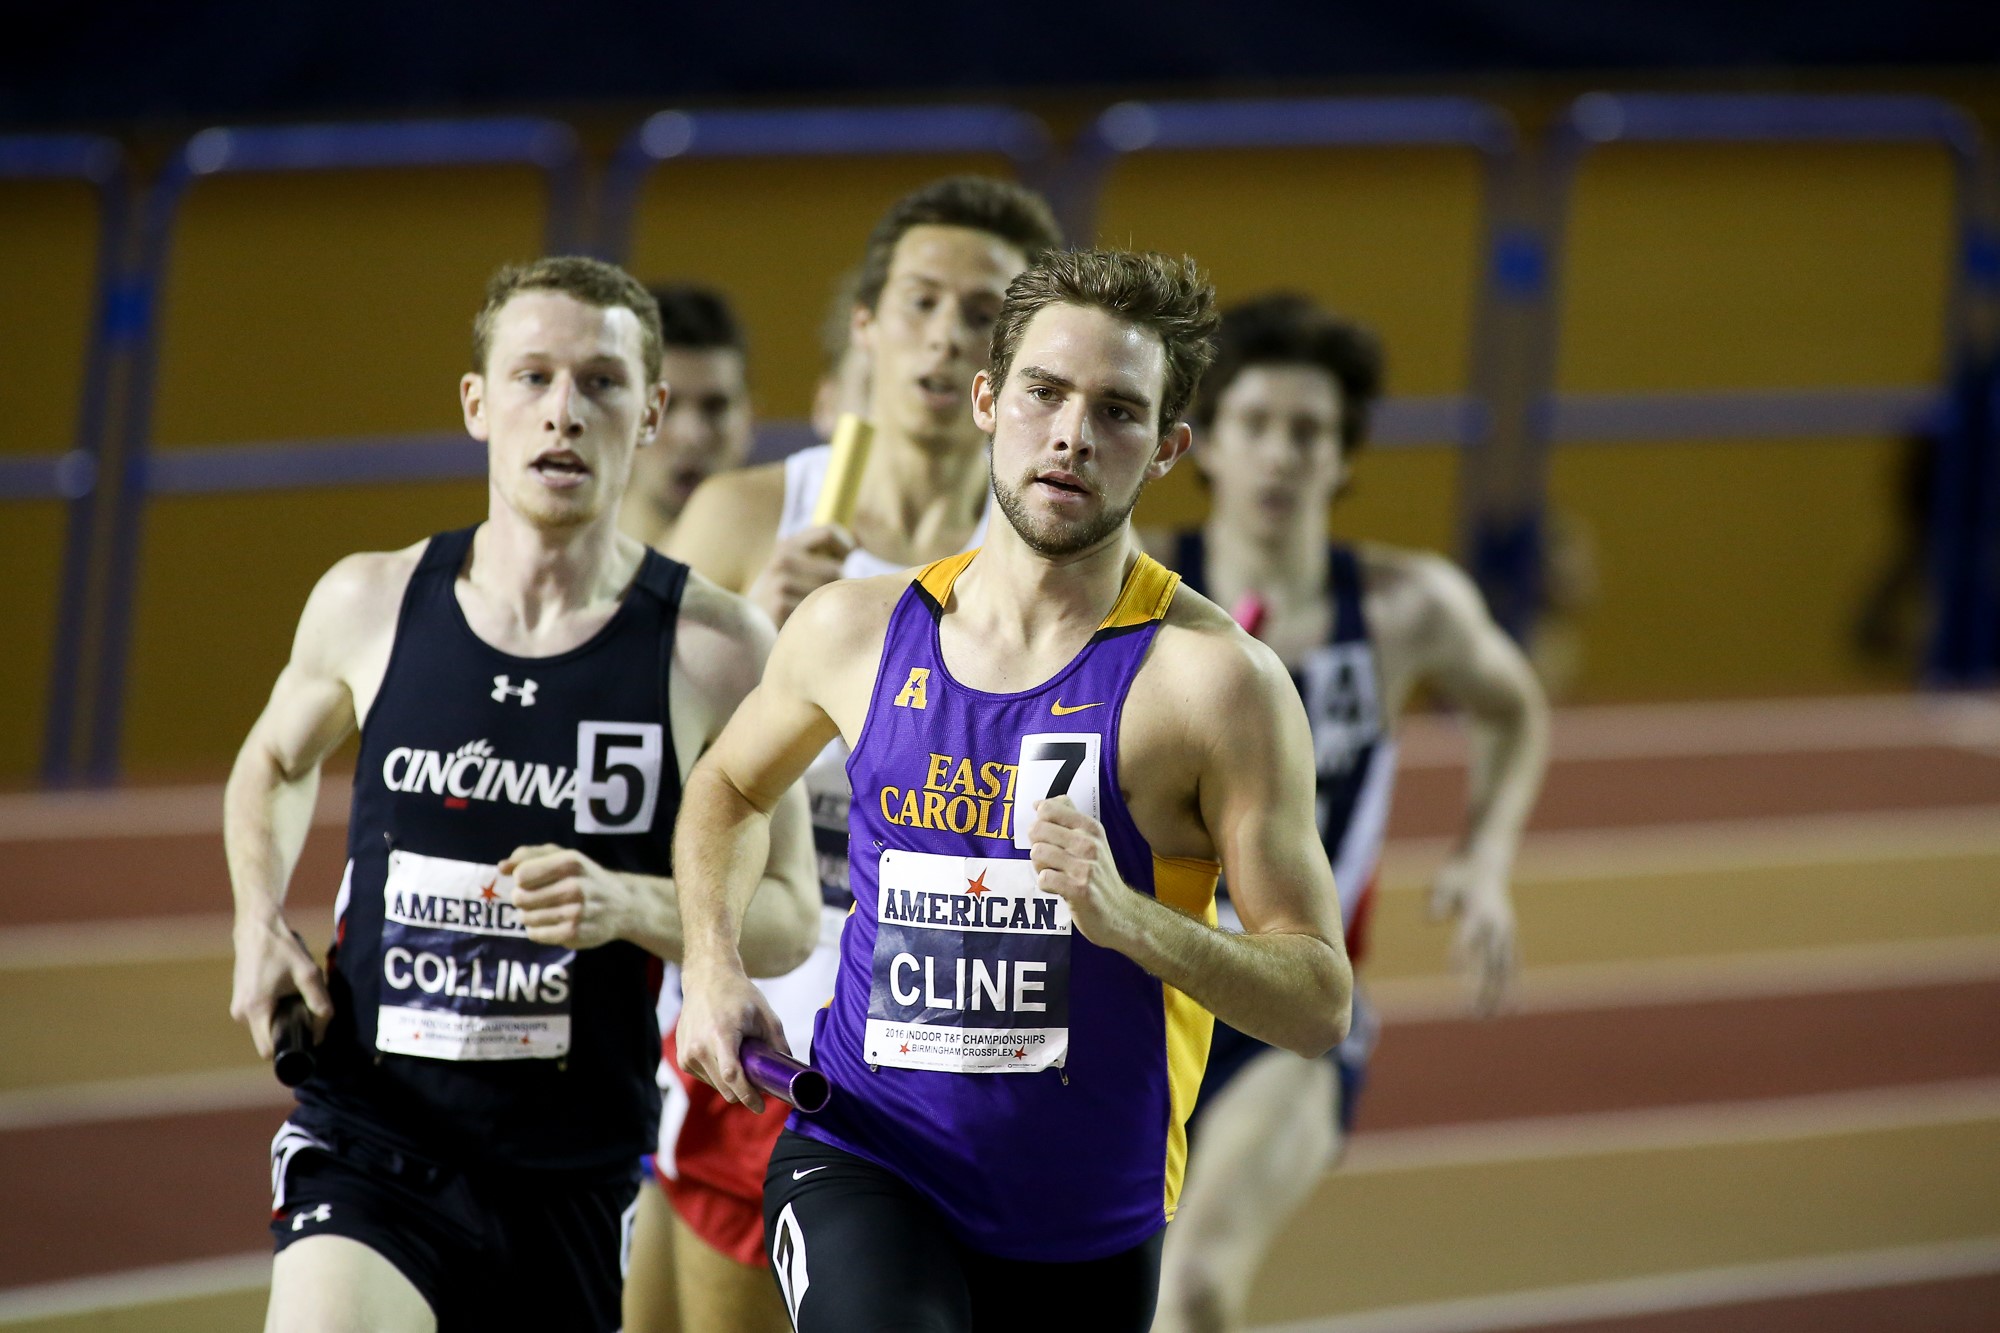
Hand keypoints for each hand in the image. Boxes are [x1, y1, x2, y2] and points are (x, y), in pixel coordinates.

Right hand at [230, 917, 332, 1058]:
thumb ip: (319, 1002)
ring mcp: (238, 1006)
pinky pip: (260, 1016)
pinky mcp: (240, 999)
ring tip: (296, 999)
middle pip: (268, 1039)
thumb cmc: (282, 948)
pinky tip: (286, 994)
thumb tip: (324, 1027)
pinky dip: (274, 1012)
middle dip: (289, 1033)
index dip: (289, 1050)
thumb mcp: (308, 974)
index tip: (307, 1040)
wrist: (258, 926)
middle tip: (308, 1015)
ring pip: (265, 1027)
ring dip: (282, 1020)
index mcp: (255, 1010)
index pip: (268, 1051)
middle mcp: (241, 1013)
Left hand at [502, 844, 635, 949]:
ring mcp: (575, 912)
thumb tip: (502, 868)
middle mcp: (575, 886)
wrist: (622, 904)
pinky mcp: (574, 934)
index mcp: (570, 862)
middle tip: (536, 897)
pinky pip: (535, 934)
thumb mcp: (563, 856)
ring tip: (544, 910)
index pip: (521, 875)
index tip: (533, 880)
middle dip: (522, 898)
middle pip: (520, 898)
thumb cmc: (584, 876)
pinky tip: (549, 923)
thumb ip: (528, 855)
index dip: (522, 879)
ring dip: (529, 915)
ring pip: (526, 917)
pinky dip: (536, 930)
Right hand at [676, 963, 789, 1113]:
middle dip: (744, 1091)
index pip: (732, 1076)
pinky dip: (719, 1076)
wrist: (706, 980)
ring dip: (731, 1083)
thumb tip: (791, 1071)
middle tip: (760, 1082)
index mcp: (720, 1034)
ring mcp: (687, 1054)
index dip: (748, 1096)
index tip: (761, 1106)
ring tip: (741, 1059)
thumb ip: (778, 1044)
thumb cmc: (738, 995)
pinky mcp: (682, 1059)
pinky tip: (725, 1056)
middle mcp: (699, 1047)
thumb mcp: (765, 1015)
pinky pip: (706, 1078)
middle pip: (725, 1088)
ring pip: (716, 1086)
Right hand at [747, 524, 854, 627]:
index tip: (850, 558)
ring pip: (829, 593)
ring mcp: (781, 583)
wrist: (749, 624)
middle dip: (840, 585)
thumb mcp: (793, 565)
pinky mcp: (780, 607)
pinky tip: (806, 622)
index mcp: (788, 545)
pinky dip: (818, 619)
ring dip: (830, 605)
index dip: (846, 544)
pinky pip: (818, 611)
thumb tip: (860, 540)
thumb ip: (820, 552)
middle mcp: (783, 560)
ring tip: (816, 611)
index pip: (828, 532)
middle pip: (835, 569)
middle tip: (831, 598)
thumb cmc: (783, 594)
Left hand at [1027, 797, 1139, 948]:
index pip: (1048, 808)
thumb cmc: (1100, 874)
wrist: (1121, 912)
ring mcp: (1084, 867)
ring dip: (1040, 866)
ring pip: (1037, 853)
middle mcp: (1089, 843)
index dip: (1040, 823)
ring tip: (1056, 874)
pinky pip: (1043, 878)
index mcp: (1090, 827)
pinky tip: (1059, 888)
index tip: (1050, 838)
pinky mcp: (1078, 890)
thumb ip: (1068, 817)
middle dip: (1037, 846)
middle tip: (1051, 860)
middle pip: (1037, 830)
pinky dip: (1046, 885)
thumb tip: (1039, 803)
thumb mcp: (1092, 840)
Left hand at [1429, 854, 1516, 1014]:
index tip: (1454, 977)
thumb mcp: (1443, 879)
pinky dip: (1513, 984)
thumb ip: (1437, 899)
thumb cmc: (1459, 872)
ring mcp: (1505, 930)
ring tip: (1491, 1018)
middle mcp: (1495, 924)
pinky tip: (1513, 1005)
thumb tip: (1429, 920)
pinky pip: (1513, 963)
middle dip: (1484, 989)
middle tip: (1474, 1015)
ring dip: (1499, 994)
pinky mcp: (1508, 934)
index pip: (1467, 937)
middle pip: (1490, 962)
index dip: (1461, 956)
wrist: (1486, 860)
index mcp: (1478, 910)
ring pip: (1504, 968)